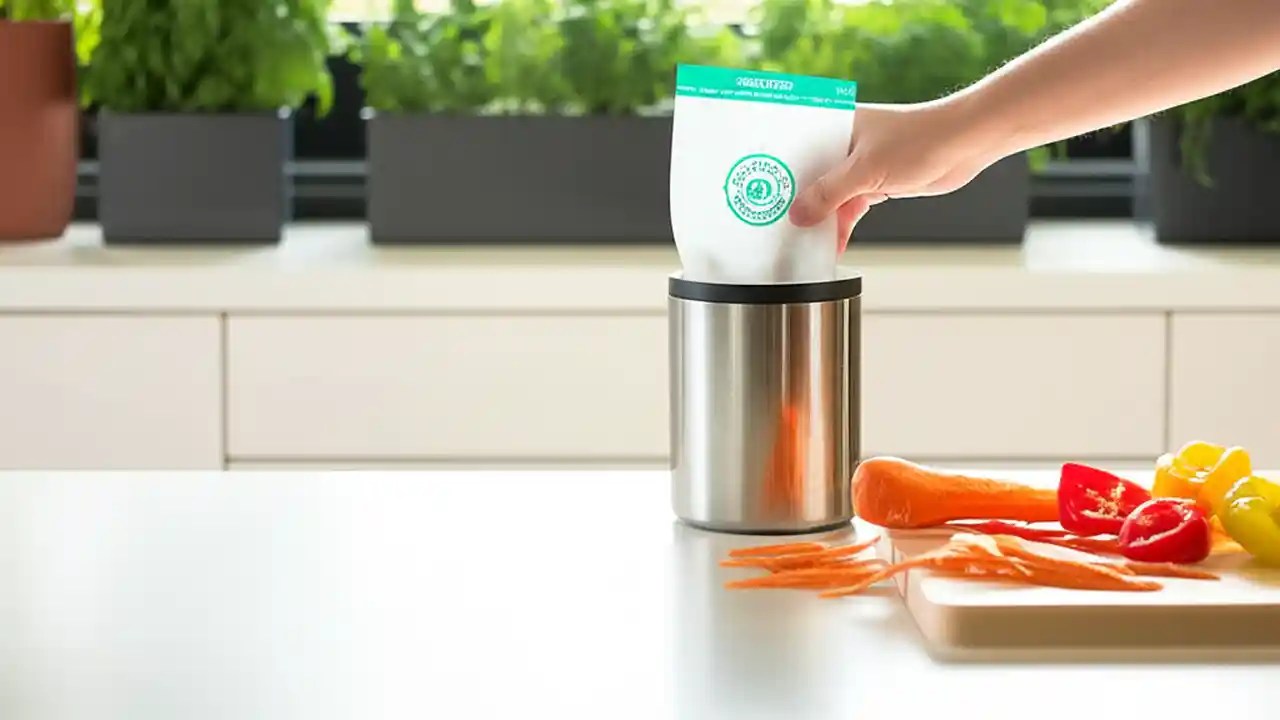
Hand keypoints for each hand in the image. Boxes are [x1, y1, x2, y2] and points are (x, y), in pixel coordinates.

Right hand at [788, 100, 1002, 251]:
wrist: (965, 144)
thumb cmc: (920, 139)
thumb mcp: (866, 170)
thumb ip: (829, 194)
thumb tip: (797, 215)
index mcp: (834, 123)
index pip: (793, 145)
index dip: (774, 168)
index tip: (754, 190)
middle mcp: (843, 141)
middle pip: (808, 174)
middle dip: (793, 199)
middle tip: (771, 223)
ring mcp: (860, 163)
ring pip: (828, 194)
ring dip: (819, 216)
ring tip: (798, 240)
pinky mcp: (876, 181)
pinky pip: (848, 206)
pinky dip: (840, 224)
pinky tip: (831, 242)